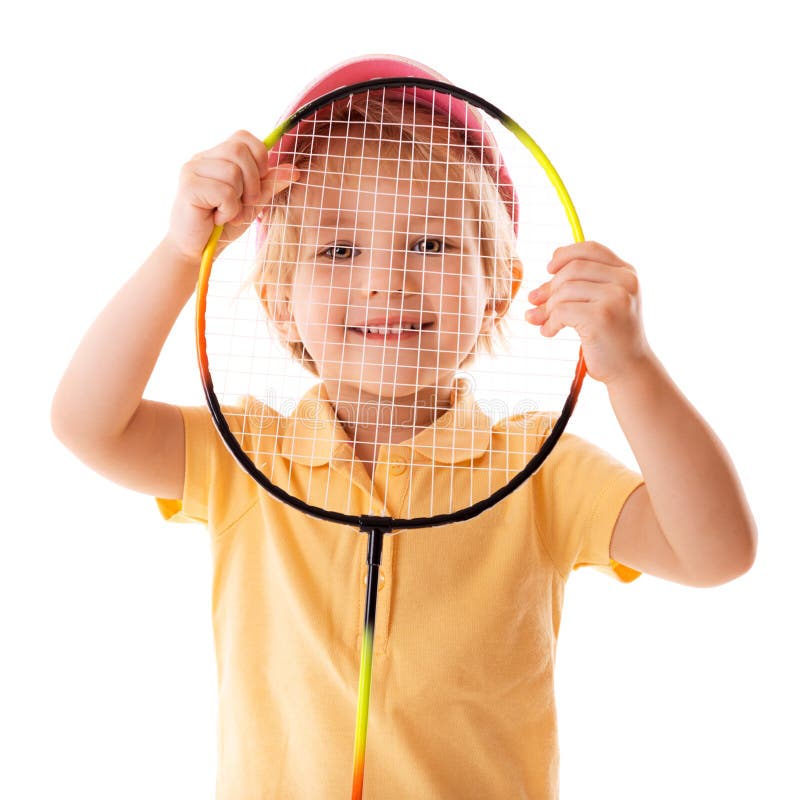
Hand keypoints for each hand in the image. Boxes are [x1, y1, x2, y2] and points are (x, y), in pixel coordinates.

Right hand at [165, 130, 298, 264]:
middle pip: (239, 150)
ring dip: (238, 200)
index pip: (244, 137)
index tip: (259, 182)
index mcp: (217, 156)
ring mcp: (192, 170)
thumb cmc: (223, 226)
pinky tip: (218, 219)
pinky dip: (229, 210)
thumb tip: (294, 169)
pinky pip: (224, 191)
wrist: (198, 251)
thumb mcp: (253, 203)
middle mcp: (202, 158)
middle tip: (245, 203)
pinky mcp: (188, 186)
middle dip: (252, 180)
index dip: (259, 156)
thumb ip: (270, 184)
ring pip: (233, 172)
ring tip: (227, 213)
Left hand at [525, 241, 652, 384]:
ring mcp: (615, 298)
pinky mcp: (601, 317)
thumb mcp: (602, 303)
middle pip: (572, 269)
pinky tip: (549, 332)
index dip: (564, 255)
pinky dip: (550, 322)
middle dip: (549, 287)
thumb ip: (581, 286)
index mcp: (626, 272)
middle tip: (534, 302)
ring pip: (564, 290)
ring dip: (547, 308)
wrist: (629, 369)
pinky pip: (562, 310)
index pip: (590, 248)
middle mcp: (625, 281)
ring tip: (541, 321)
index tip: (548, 269)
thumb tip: (543, 277)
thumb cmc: (611, 337)